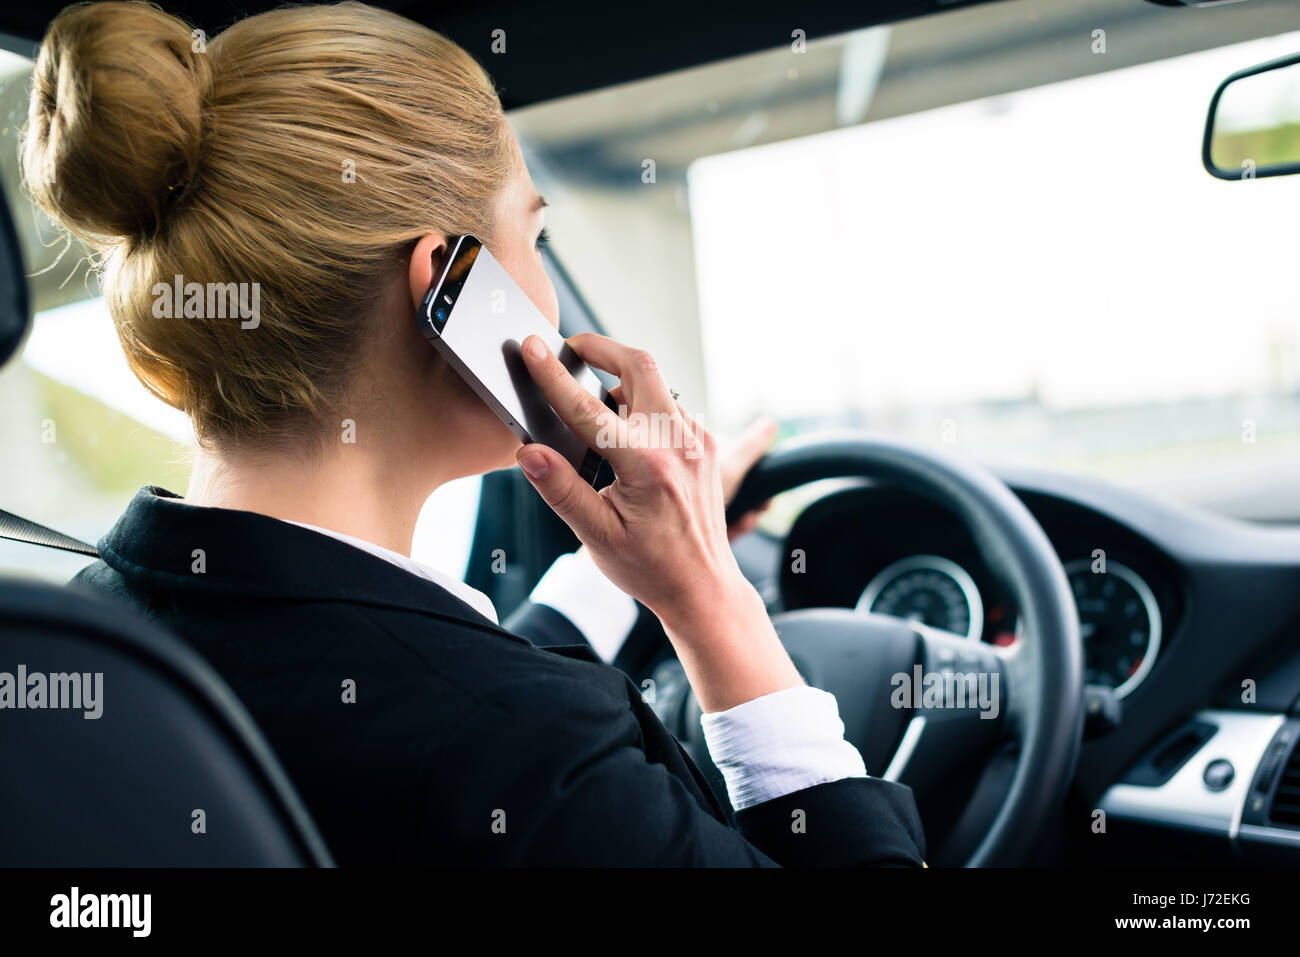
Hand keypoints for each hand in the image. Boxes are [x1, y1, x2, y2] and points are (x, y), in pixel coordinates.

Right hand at [514, 333, 801, 710]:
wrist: (703, 586)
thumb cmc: (650, 567)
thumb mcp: (597, 536)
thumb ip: (562, 490)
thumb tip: (528, 452)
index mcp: (646, 465)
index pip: (588, 409)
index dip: (553, 375)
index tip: (533, 348)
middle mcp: (677, 444)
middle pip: (639, 364)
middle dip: (601, 347)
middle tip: (569, 347)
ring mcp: (696, 440)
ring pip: (656, 383)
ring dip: (621, 377)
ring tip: (590, 396)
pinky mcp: (704, 443)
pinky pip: (669, 406)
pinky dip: (642, 403)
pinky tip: (622, 428)